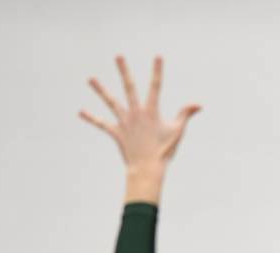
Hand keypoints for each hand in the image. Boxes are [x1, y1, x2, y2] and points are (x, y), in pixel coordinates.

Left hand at [80, 56, 200, 201]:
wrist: (147, 169)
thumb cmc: (164, 151)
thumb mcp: (177, 131)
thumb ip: (185, 114)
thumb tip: (198, 104)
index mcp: (151, 112)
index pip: (156, 87)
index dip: (157, 71)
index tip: (157, 57)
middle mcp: (136, 113)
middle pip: (129, 88)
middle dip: (124, 71)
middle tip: (118, 57)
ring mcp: (124, 122)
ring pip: (111, 102)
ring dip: (100, 90)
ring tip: (90, 79)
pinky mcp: (117, 133)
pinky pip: (102, 124)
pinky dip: (92, 118)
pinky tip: (81, 112)